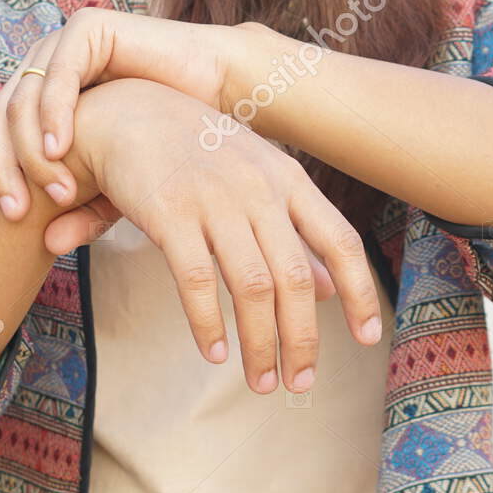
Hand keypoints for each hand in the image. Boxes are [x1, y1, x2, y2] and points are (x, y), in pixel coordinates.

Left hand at [0, 9, 260, 220]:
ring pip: (21, 99)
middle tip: (13, 210)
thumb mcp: (118, 186)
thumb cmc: (170, 145)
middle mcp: (42, 70)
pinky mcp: (88, 28)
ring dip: (30, 149)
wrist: (220, 97)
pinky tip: (59, 150)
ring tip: (53, 191)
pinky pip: (58, 73)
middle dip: (0, 167)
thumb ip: (83, 212)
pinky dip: (54, 114)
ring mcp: (61, 45)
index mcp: (36, 100)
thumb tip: (49, 246)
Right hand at [55, 77, 383, 395]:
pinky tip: (215, 354)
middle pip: (297, 278)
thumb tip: (332, 290)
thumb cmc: (195, 150)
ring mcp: (215, 199)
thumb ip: (294, 235)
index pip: (341, 240)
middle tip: (300, 384)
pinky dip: (210, 325)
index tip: (368, 339)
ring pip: (253, 288)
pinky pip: (197, 281)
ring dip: (261, 344)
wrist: (124, 109)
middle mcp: (259, 188)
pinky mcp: (169, 212)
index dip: (360, 292)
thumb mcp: (256, 179)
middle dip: (303, 339)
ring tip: (260, 382)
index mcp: (288, 178)